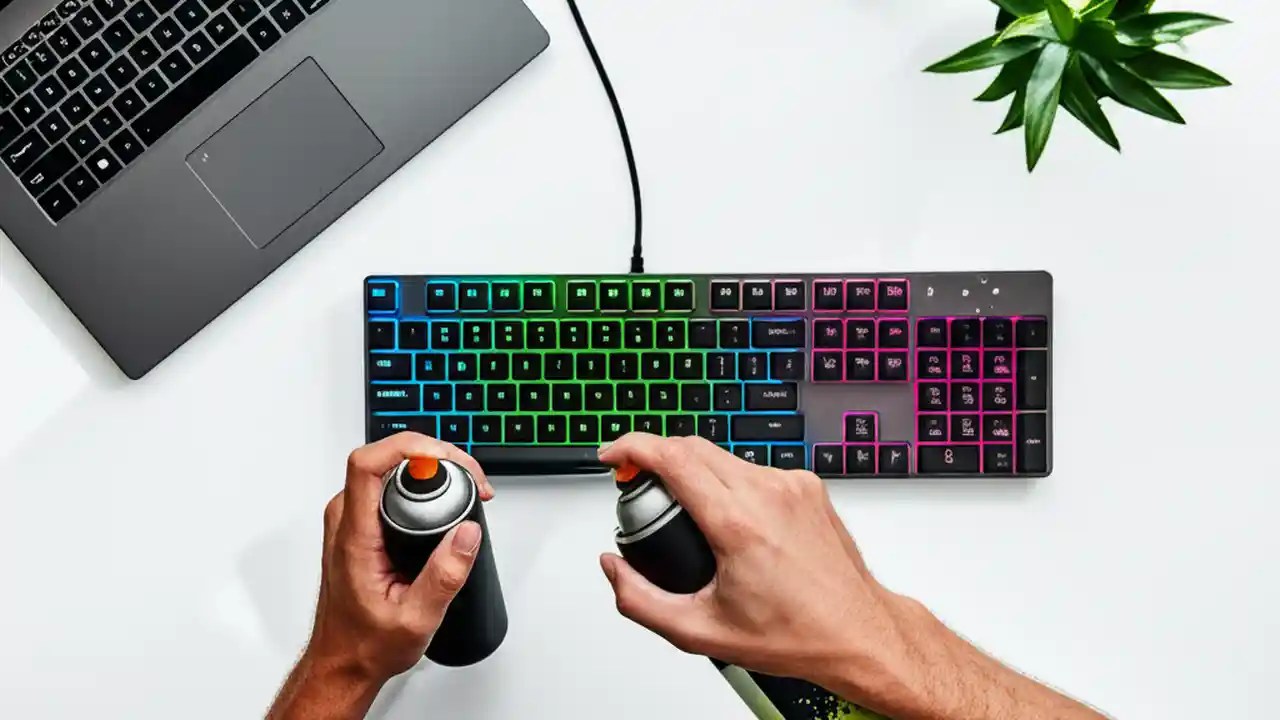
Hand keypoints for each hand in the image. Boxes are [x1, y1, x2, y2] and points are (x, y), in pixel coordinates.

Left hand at [266, 433, 493, 719]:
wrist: (343, 661)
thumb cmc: (366, 644)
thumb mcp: (416, 618)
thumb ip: (444, 576)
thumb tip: (468, 534)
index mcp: (354, 536)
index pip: (368, 464)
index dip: (409, 448)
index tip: (446, 459)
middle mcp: (346, 519)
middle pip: (386, 458)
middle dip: (436, 457)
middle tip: (472, 479)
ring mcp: (351, 519)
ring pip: (389, 469)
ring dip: (431, 468)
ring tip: (466, 487)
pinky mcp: (360, 524)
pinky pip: (389, 485)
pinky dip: (421, 483)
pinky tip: (445, 496)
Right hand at [598, 434, 900, 690]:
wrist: (858, 633)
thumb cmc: (797, 634)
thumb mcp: (702, 631)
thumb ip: (641, 600)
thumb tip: (614, 567)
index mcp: (739, 523)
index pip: (673, 458)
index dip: (632, 448)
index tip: (613, 456)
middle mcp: (769, 493)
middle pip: (693, 447)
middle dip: (657, 458)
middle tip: (641, 488)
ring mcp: (793, 485)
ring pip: (724, 457)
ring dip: (696, 473)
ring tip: (692, 515)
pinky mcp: (808, 485)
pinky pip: (754, 470)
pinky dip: (732, 484)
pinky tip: (735, 521)